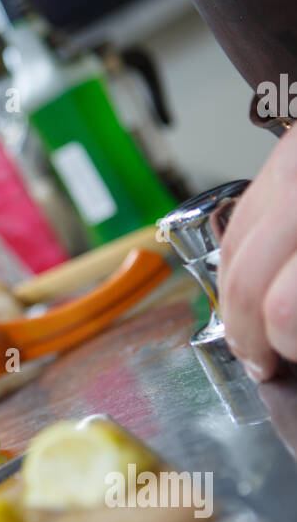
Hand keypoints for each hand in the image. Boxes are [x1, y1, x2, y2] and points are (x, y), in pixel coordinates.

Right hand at [219, 124, 296, 380]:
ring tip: (253, 338)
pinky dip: (237, 265)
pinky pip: (238, 223)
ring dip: (236, 307)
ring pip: (232, 254)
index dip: (289, 347)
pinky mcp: (280, 156)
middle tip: (268, 365)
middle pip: (248, 285)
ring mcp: (287, 166)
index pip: (285, 308)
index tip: (296, 362)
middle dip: (254, 338)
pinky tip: (253, 290)